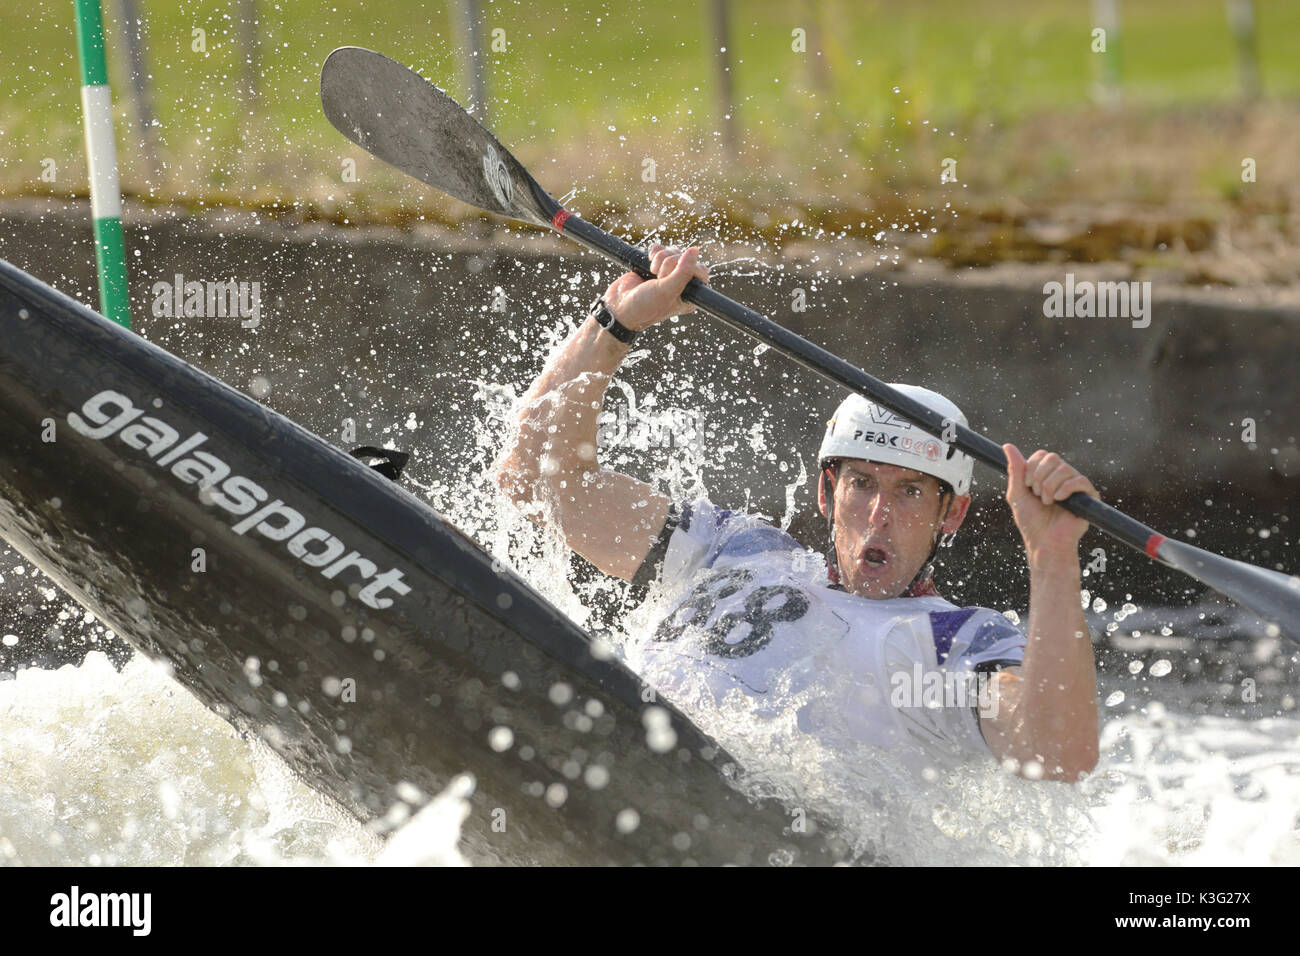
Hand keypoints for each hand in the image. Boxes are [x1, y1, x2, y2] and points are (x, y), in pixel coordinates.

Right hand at [601, 244, 708, 331]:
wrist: (618, 308)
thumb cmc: (644, 306)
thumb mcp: (667, 291)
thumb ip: (683, 272)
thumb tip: (695, 250)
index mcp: (690, 295)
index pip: (701, 270)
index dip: (687, 267)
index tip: (670, 276)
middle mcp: (682, 283)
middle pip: (686, 257)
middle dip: (670, 262)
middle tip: (659, 278)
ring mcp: (668, 273)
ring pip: (673, 251)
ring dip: (660, 258)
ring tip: (652, 273)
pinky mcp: (655, 265)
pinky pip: (660, 248)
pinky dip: (653, 252)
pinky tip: (648, 264)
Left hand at [1003, 444, 1098, 560]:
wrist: (1044, 542)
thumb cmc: (1031, 521)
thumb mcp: (1017, 494)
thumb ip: (1015, 470)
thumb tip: (1008, 446)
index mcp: (1047, 475)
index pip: (1042, 455)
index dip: (1032, 468)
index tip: (1028, 486)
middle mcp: (1063, 477)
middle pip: (1053, 458)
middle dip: (1039, 477)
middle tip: (1038, 495)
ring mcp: (1076, 486)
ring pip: (1065, 469)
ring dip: (1050, 487)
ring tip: (1048, 502)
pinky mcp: (1089, 497)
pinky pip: (1080, 480)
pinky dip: (1065, 489)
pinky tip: (1059, 500)